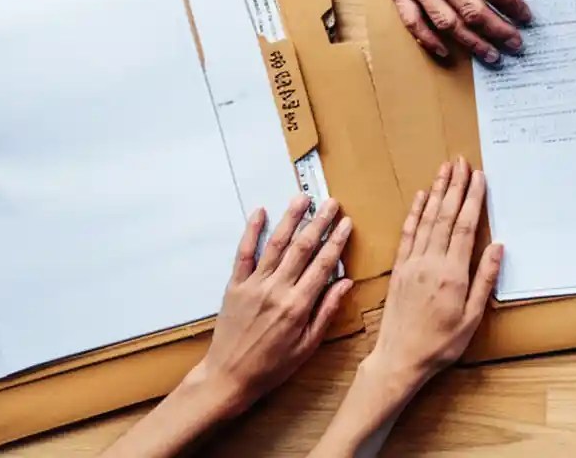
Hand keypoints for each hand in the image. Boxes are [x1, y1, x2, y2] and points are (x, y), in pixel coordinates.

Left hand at [188, 196, 353, 416]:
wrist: (229, 376)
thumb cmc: (272, 366)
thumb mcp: (308, 345)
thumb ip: (327, 310)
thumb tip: (346, 282)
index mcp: (298, 305)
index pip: (323, 265)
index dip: (336, 241)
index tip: (346, 223)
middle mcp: (276, 290)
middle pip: (302, 248)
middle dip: (318, 222)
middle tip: (331, 203)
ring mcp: (254, 285)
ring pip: (275, 244)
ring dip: (290, 218)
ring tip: (302, 198)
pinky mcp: (235, 286)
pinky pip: (244, 253)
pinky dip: (252, 231)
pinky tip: (260, 212)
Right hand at [349, 0, 530, 63]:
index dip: (512, 4)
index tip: (526, 16)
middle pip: (473, 11)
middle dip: (499, 31)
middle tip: (517, 44)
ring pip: (447, 23)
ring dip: (471, 42)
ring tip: (491, 55)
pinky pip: (413, 21)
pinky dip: (429, 40)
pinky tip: (445, 51)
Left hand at [363, 158, 502, 390]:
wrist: (399, 359)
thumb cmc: (440, 344)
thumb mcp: (472, 318)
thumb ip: (485, 280)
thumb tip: (497, 247)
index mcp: (452, 274)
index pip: (464, 227)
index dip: (472, 199)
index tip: (479, 177)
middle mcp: (430, 263)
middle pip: (445, 216)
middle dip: (455, 186)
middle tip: (461, 162)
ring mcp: (412, 264)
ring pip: (426, 219)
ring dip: (436, 192)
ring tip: (445, 170)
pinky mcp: (400, 270)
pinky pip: (408, 234)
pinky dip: (415, 213)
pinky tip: (421, 197)